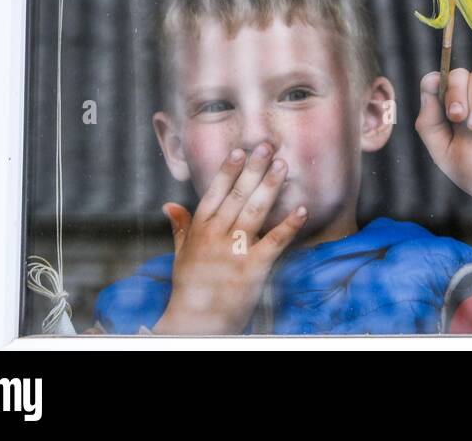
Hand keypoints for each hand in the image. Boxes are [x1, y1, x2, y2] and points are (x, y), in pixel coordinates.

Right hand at [150, 143, 306, 334]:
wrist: (195, 324)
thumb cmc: (190, 288)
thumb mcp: (181, 256)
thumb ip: (180, 228)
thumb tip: (169, 205)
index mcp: (199, 231)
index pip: (214, 193)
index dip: (228, 172)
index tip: (239, 151)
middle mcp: (215, 237)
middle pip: (237, 196)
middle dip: (253, 170)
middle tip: (267, 146)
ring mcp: (235, 252)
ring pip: (254, 211)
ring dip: (270, 187)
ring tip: (282, 165)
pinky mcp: (253, 268)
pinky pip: (274, 241)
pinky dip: (289, 225)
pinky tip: (302, 209)